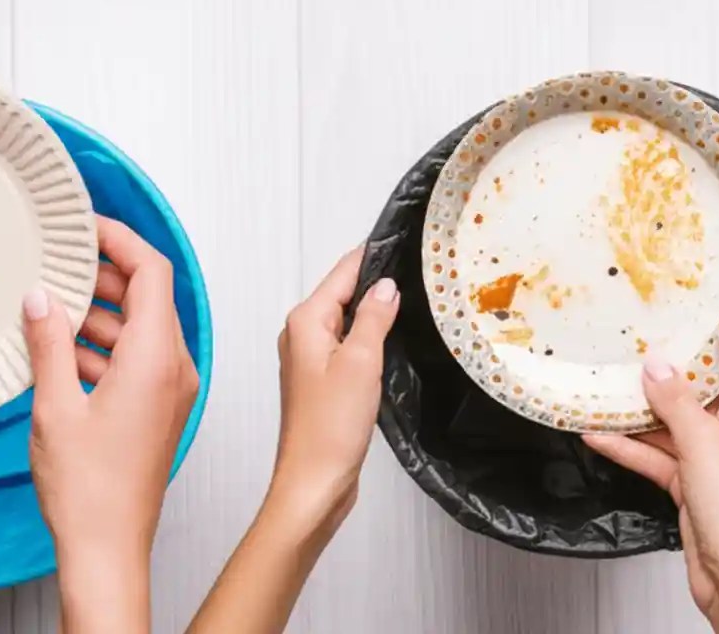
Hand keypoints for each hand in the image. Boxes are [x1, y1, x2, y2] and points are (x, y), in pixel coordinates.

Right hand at [22, 216, 197, 633]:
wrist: (107, 547)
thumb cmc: (90, 491)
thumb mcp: (54, 406)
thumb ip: (48, 343)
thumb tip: (39, 299)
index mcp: (156, 359)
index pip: (153, 272)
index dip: (121, 240)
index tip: (89, 226)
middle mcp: (173, 369)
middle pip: (148, 296)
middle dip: (104, 274)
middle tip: (61, 262)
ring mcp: (169, 390)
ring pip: (140, 328)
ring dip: (100, 312)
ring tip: (53, 303)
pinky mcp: (158, 409)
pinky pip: (136, 358)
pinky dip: (103, 345)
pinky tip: (61, 348)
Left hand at [188, 247, 398, 633]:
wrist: (313, 482)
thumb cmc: (329, 428)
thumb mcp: (361, 362)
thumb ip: (374, 318)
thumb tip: (385, 285)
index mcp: (306, 322)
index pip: (343, 272)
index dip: (372, 254)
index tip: (399, 236)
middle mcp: (302, 335)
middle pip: (344, 293)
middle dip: (375, 280)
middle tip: (416, 267)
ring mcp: (310, 359)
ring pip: (347, 320)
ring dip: (374, 311)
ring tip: (412, 298)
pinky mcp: (321, 382)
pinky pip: (348, 345)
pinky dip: (369, 338)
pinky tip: (391, 340)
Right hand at [584, 361, 718, 633]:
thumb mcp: (705, 445)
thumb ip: (677, 401)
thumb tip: (657, 363)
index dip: (687, 350)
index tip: (652, 332)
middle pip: (688, 396)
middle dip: (649, 383)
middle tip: (613, 360)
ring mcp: (711, 460)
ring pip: (665, 427)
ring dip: (631, 418)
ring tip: (594, 396)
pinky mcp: (690, 484)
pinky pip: (654, 456)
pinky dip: (628, 447)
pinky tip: (597, 435)